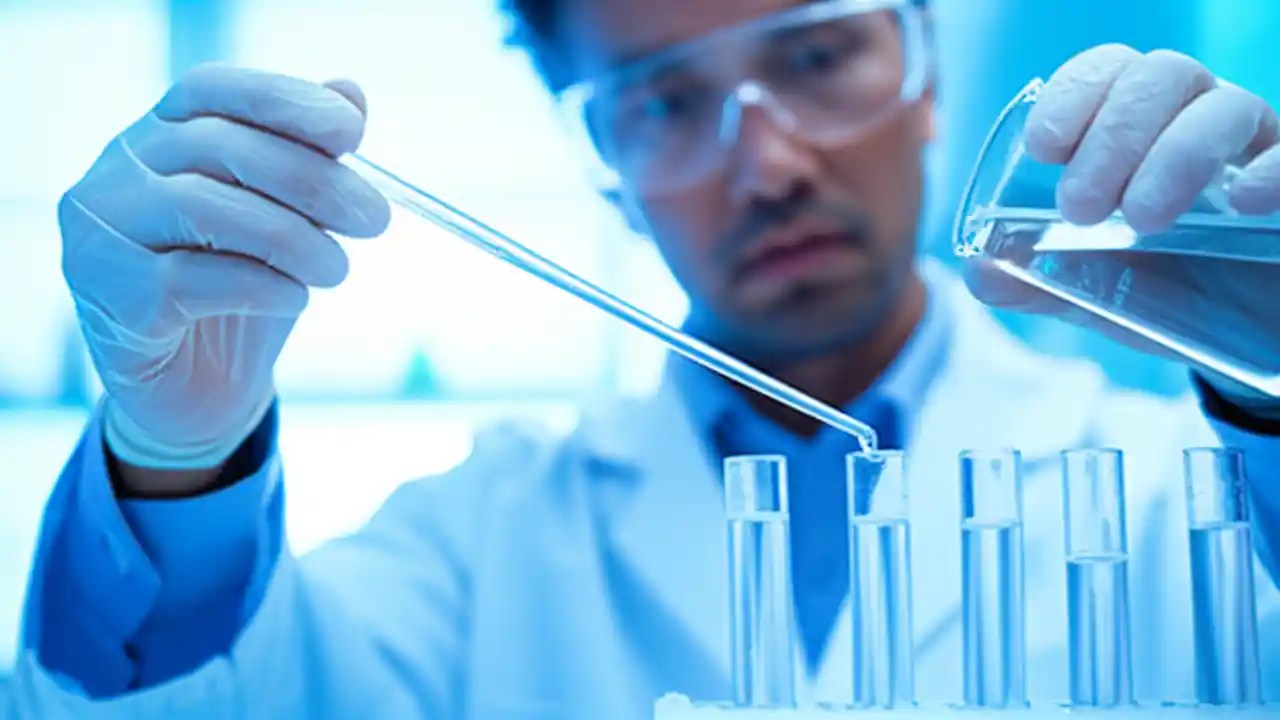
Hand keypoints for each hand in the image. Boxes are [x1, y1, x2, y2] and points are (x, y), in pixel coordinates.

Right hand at [60, 64, 390, 473]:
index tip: (353, 133)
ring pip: (204, 209)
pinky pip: (190, 279)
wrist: (204, 391)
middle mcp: (117, 171)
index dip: (283, 101)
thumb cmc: (243, 290)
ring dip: (293, 239)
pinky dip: (260, 285)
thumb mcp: (289, 220)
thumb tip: (351, 92)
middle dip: (312, 181)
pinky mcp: (108, 294)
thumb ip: (311, 157)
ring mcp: (100, 231)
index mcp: (160, 136)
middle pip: (218, 147)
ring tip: (339, 270)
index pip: (212, 90)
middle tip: (376, 219)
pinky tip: (296, 297)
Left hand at [964, 45, 1279, 410]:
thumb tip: (980, 273)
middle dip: (1112, 136)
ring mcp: (1256, 146)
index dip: (1073, 95)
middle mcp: (1197, 118)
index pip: (1107, 73)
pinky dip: (1270, 169)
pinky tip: (1239, 203)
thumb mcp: (1092, 286)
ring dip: (1175, 154)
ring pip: (1224, 105)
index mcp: (1139, 125)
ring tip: (1142, 219)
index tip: (1044, 147)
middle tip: (1081, 206)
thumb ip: (1036, 277)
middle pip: (1161, 77)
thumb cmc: (1166, 287)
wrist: (1246, 335)